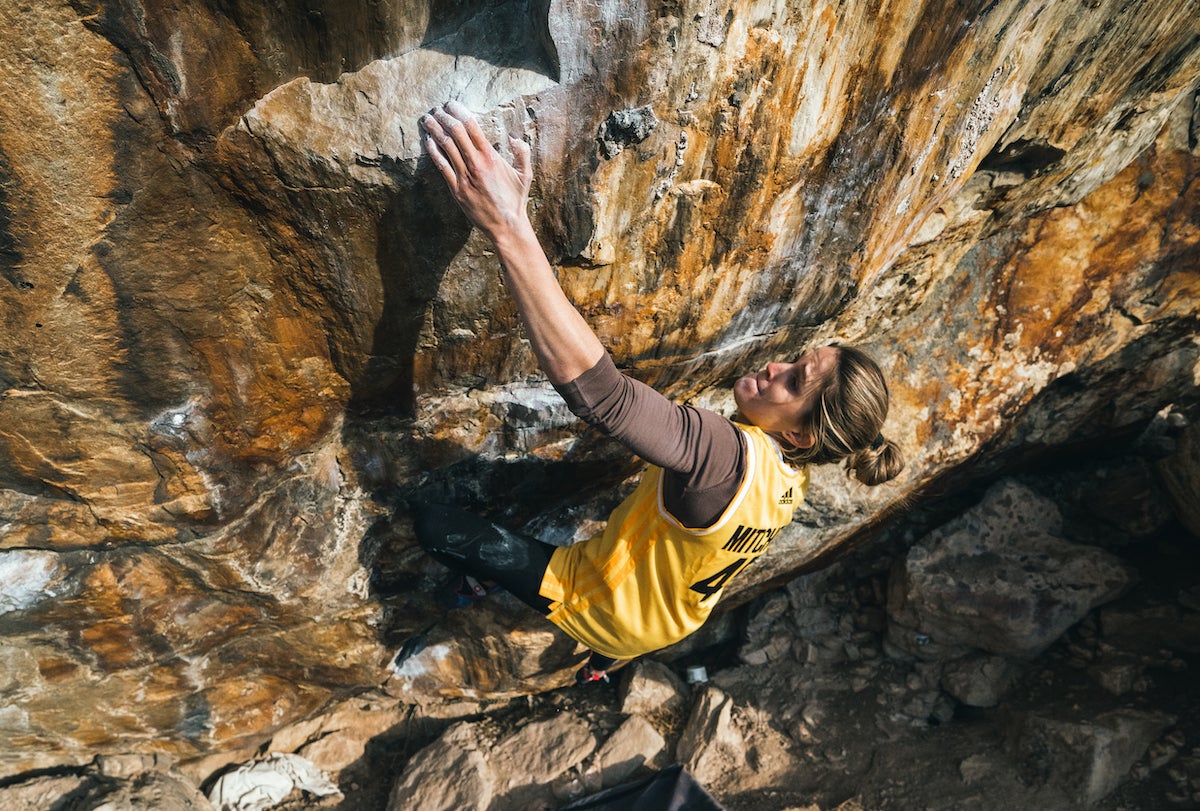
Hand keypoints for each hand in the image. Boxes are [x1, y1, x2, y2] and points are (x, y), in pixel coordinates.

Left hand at [420, 101, 532, 241]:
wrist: (506, 225)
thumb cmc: (516, 199)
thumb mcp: (525, 174)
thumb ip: (522, 153)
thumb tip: (513, 137)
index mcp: (491, 157)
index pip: (472, 126)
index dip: (460, 111)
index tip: (452, 104)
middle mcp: (476, 164)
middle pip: (455, 132)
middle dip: (444, 117)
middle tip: (438, 109)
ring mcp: (464, 176)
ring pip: (445, 146)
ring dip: (435, 130)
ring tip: (427, 119)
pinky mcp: (456, 189)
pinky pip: (441, 166)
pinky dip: (433, 151)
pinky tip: (428, 141)